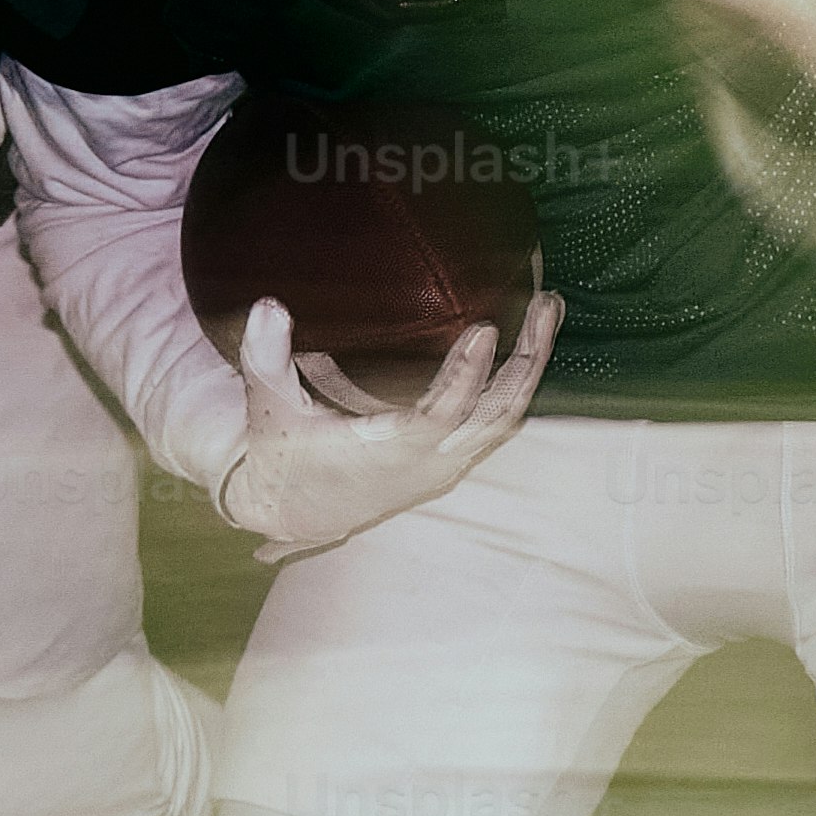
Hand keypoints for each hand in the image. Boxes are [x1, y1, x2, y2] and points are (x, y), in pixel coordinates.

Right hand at [205, 292, 558, 560]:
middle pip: (496, 415)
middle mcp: (428, 462)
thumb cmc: (284, 456)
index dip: (465, 375)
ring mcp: (446, 463)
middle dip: (527, 360)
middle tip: (546, 304)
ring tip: (547, 311)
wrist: (295, 511)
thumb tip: (269, 306)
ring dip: (530, 367)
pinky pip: (496, 421)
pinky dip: (516, 382)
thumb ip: (267, 360)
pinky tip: (526, 342)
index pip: (440, 414)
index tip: (486, 329)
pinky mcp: (450, 458)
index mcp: (388, 452)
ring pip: (505, 418)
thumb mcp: (270, 409)